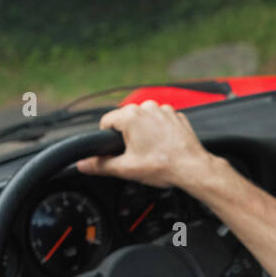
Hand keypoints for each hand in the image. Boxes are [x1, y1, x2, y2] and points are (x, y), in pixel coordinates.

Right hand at [75, 100, 228, 198]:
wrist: (192, 168)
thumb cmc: (163, 166)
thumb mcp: (126, 169)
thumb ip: (100, 165)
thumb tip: (83, 164)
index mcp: (130, 116)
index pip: (106, 122)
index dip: (108, 139)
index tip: (116, 151)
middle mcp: (147, 107)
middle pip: (126, 121)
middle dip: (128, 137)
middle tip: (137, 155)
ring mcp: (163, 110)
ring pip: (144, 120)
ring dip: (144, 133)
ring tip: (152, 152)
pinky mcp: (176, 116)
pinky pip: (160, 122)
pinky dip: (159, 132)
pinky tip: (163, 146)